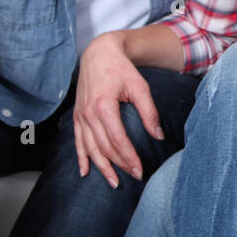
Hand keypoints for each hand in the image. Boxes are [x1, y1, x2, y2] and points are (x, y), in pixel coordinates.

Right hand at [74, 31, 163, 186]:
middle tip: (133, 177)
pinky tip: (85, 171)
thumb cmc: (121, 69)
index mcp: (103, 106)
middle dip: (119, 165)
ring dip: (101, 167)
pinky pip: (77, 141)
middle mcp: (88, 113)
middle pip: (103, 147)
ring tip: (113, 182)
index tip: (139, 170)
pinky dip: (81, 157)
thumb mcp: (139, 87)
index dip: (128, 157)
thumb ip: (149, 112)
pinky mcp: (77, 116)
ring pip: (89, 148)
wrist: (99, 54)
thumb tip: (158, 136)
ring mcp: (80, 115)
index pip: (117, 139)